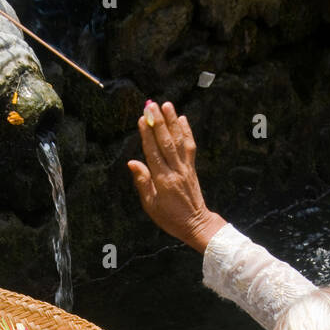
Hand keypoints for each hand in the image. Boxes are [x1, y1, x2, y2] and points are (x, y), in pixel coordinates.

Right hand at [127, 100, 226, 253]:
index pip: (153, 153)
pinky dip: (187, 132)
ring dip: (172, 121)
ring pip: (179, 140)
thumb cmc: (170, 218)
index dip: (147, 135)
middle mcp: (176, 171)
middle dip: (158, 122)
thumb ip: (142, 183)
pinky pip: (190, 146)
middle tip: (151, 105)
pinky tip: (182, 119)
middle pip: (166, 142)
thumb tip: (133, 162)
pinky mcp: (192, 167)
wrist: (196, 224)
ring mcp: (186, 168)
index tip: (141, 119)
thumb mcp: (151, 206)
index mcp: (163, 181)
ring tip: (167, 105)